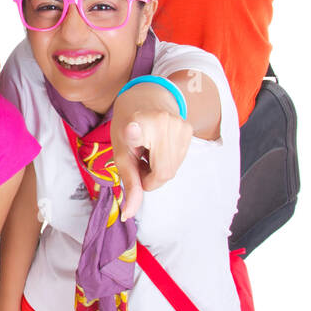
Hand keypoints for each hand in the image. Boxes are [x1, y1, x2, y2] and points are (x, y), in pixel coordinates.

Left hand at [110, 93, 192, 220]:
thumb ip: (129, 183)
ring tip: (147, 153)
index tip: (132, 130)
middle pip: (163, 173)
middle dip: (149, 178)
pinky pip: (180, 161)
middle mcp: (164, 123)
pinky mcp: (190, 130)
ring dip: (158, 170)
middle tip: (137, 163)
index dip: (135, 136)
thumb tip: (129, 215)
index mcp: (140, 123)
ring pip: (172, 169)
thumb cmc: (127, 125)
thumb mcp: (120, 152)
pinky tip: (158, 148)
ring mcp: (181, 126)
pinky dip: (167, 162)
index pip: (138, 135)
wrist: (146, 95)